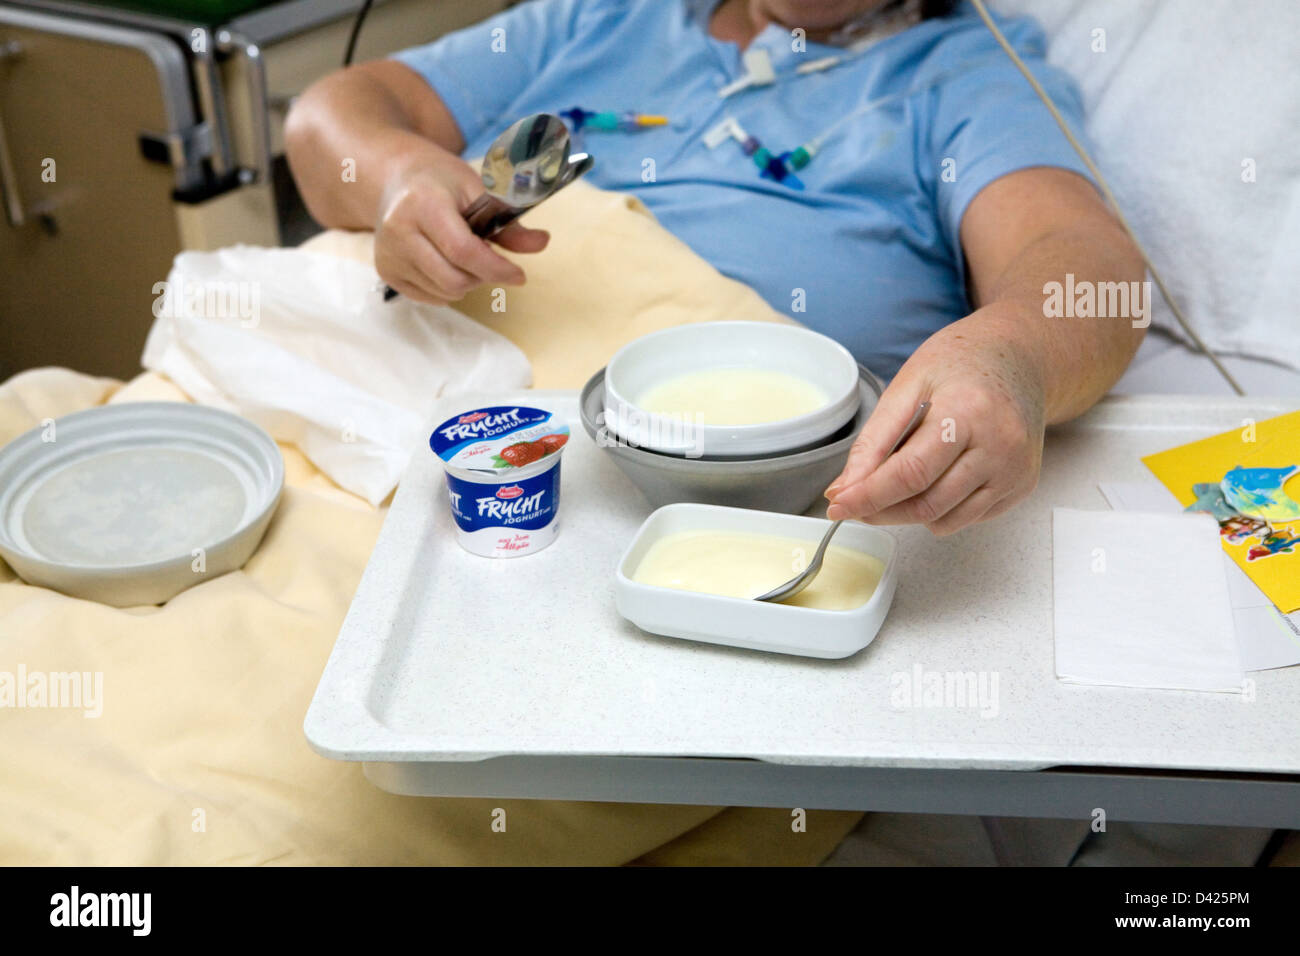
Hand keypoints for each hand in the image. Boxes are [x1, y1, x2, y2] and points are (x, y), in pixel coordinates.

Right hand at [373, 149, 549, 303]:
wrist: (397, 179)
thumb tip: (542, 243)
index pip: (463, 251)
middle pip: (454, 279)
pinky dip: (448, 288)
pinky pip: (430, 297)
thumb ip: (509, 223)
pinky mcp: (386, 271)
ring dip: (467, 282)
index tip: (519, 275)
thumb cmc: (441, 182)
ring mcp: (388, 254)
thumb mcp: (478, 191)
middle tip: (489, 258)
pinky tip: (446, 262)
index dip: (496, 269)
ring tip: (464, 256)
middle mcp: (398, 231)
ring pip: (444, 292)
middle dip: (483, 276)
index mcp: (422, 203)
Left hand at [824, 309, 1046, 534]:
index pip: (910, 473)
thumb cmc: (961, 364)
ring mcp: (1015, 470)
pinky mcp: (1021, 486)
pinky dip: (938, 511)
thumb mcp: (907, 386)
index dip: (868, 496)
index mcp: (969, 412)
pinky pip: (966, 518)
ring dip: (906, 514)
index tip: (838, 506)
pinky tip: (934, 479)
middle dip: (880, 510)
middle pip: (926, 504)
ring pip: (945, 520)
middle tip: (854, 501)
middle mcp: (1000, 446)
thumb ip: (874, 440)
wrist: (1020, 358)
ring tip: (894, 485)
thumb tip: (846, 488)